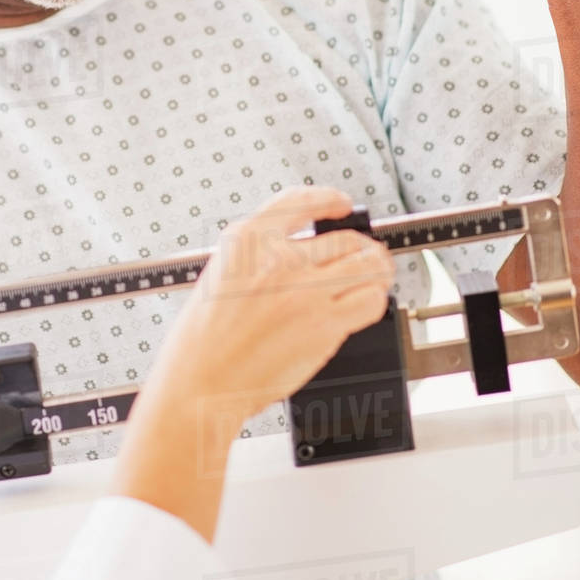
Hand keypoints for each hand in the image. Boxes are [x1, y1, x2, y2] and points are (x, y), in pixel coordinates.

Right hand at [148, 186, 394, 425]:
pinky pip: (370, 301)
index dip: (328, 199)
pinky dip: (374, 299)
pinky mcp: (323, 325)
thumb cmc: (205, 336)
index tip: (340, 203)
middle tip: (365, 254)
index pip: (300, 200)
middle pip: (346, 237)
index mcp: (248, 240)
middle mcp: (279, 259)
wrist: (202, 381)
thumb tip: (304, 248)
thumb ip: (261, 253)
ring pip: (368, 265)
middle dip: (361, 246)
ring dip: (377, 269)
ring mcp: (304, 291)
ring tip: (376, 275)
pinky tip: (366, 302)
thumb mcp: (222, 271)